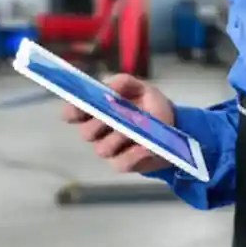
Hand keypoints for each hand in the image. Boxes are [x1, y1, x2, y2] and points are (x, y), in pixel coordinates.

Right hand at [62, 74, 176, 174]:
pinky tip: (145, 147)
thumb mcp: (141, 88)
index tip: (81, 106)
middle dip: (100, 123)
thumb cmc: (150, 105)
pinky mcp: (123, 164)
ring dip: (119, 138)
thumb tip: (109, 85)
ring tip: (136, 130)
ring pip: (103, 149)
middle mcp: (98, 132)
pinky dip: (134, 155)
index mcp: (97, 111)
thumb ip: (125, 82)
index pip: (74, 113)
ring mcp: (109, 150)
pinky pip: (122, 163)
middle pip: (87, 133)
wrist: (172, 128)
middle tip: (114, 114)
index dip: (73, 111)